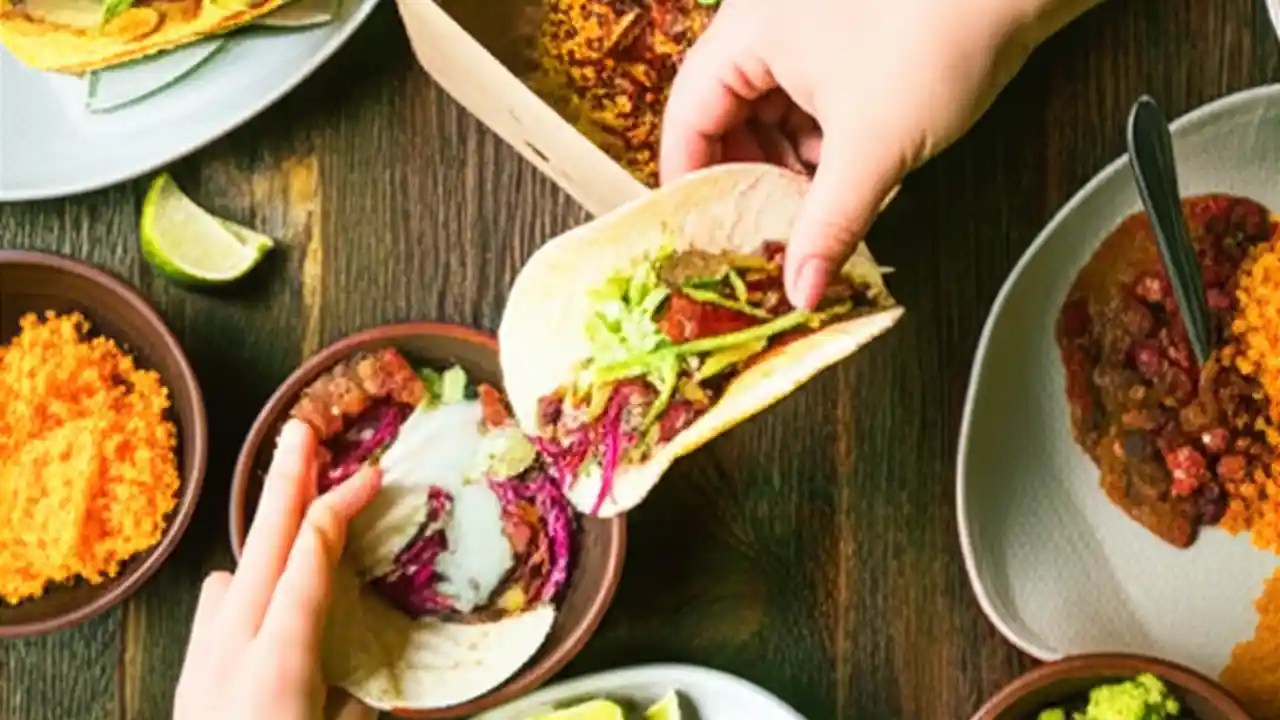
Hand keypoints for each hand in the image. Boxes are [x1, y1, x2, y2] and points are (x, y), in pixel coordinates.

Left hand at [174, 420, 381, 719]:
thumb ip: (355, 708)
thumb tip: (371, 695)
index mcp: (278, 663)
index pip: (309, 562)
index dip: (339, 510)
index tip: (368, 474)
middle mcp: (233, 652)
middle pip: (261, 547)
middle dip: (284, 485)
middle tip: (301, 430)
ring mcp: (204, 666)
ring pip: (231, 576)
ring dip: (264, 534)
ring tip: (295, 503)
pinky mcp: (193, 683)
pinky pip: (217, 612)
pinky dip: (244, 586)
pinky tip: (262, 593)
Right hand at [660, 0, 1101, 307]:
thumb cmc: (937, 38)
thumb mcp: (872, 148)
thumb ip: (828, 227)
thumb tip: (800, 292)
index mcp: (745, 34)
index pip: (686, 119)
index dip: (691, 183)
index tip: (706, 234)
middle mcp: (765, 22)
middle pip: (726, 117)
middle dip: (751, 178)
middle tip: (769, 230)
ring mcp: (806, 25)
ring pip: (772, 111)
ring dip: (790, 164)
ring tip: (817, 205)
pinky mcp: (846, 33)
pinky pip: (809, 97)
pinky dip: (821, 140)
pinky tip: (849, 171)